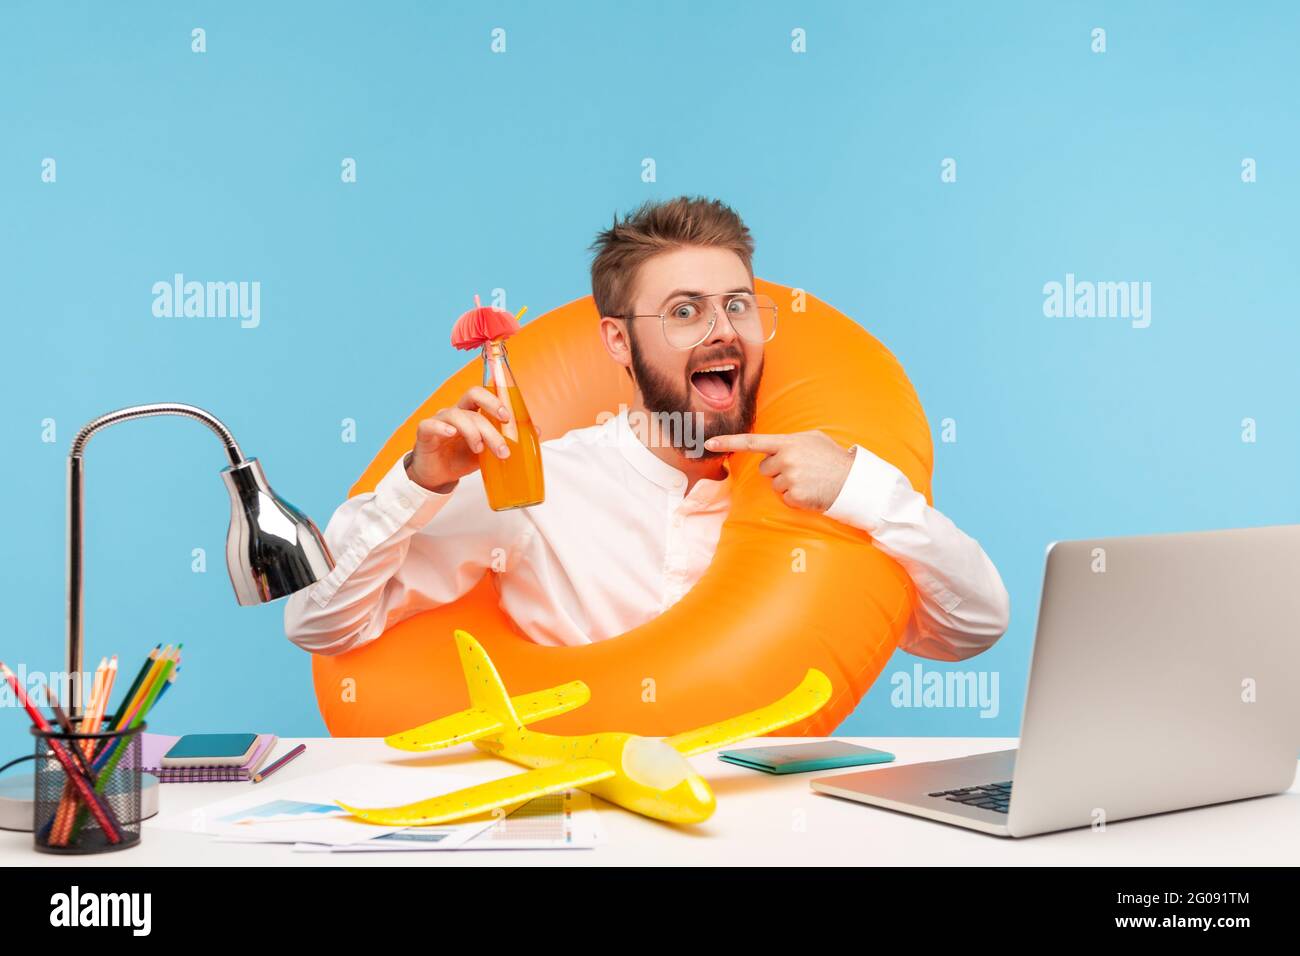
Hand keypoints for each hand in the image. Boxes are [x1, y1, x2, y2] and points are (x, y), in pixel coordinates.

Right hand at [406, 385, 512, 492]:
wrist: (438, 476)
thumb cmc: (462, 458)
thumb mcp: (488, 451)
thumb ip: (506, 440)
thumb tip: (536, 431)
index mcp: (471, 413)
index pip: (483, 395)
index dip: (496, 399)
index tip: (509, 417)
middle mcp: (456, 412)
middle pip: (472, 396)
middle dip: (491, 408)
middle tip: (505, 423)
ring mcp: (439, 420)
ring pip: (458, 415)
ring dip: (473, 431)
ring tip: (480, 450)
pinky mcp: (425, 433)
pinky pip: (430, 424)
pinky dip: (441, 427)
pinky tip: (451, 434)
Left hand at [703, 430, 854, 512]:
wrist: (852, 480)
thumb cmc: (832, 458)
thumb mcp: (813, 438)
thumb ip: (790, 440)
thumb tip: (775, 446)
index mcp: (787, 442)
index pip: (752, 441)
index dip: (728, 442)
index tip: (709, 443)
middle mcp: (785, 458)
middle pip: (765, 469)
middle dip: (778, 470)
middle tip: (801, 470)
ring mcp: (789, 477)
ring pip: (774, 485)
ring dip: (788, 485)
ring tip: (808, 480)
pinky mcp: (794, 495)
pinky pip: (784, 498)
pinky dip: (795, 498)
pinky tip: (810, 491)